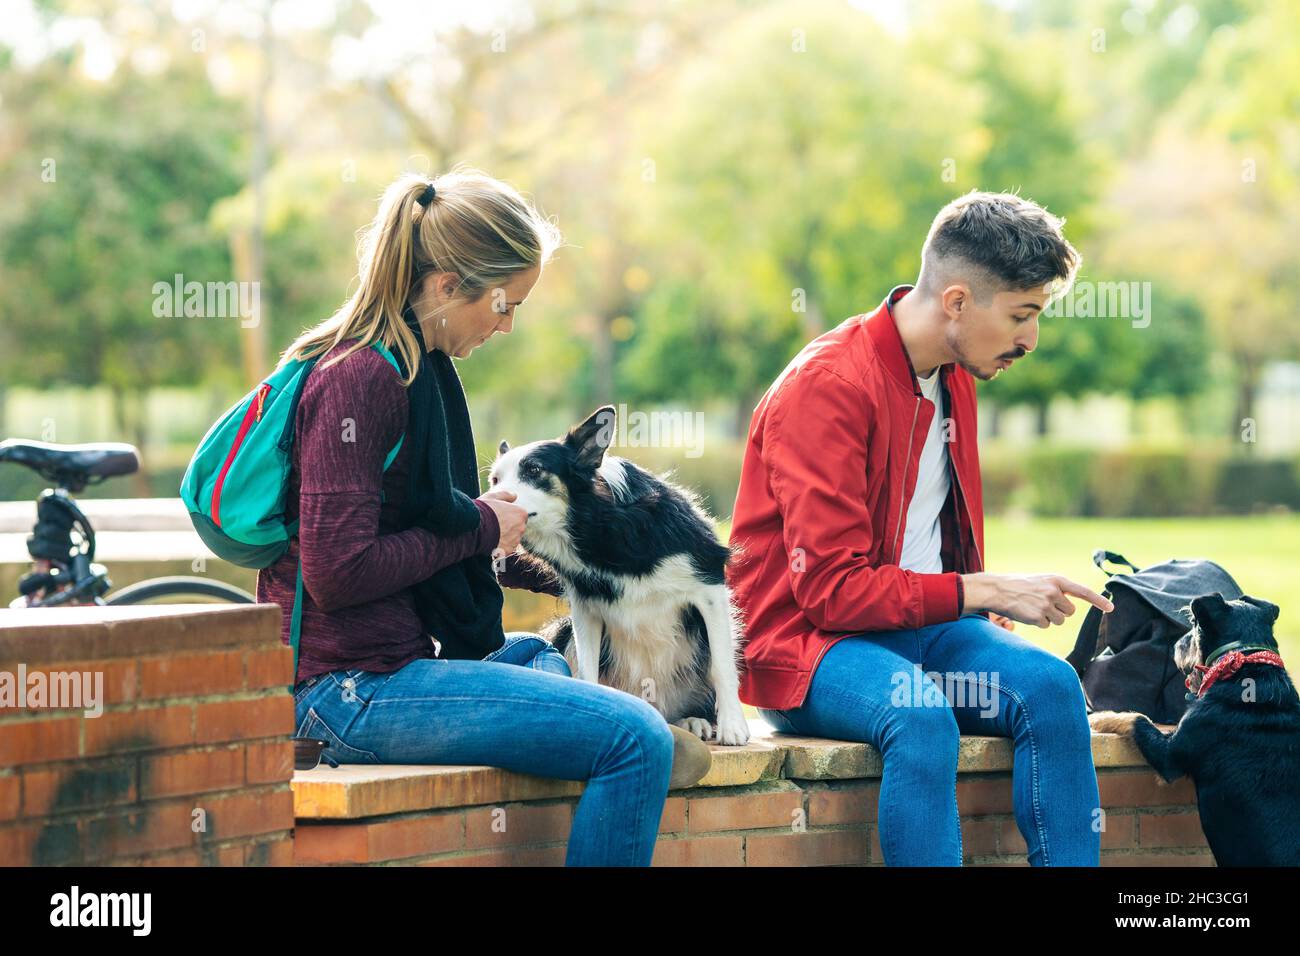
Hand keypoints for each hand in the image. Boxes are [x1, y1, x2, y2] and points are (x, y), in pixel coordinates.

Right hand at [477, 490, 527, 553]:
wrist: (474, 529)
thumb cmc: (483, 511)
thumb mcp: (492, 497)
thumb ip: (505, 495)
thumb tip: (514, 496)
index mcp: (521, 513)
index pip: (518, 515)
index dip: (507, 515)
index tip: (497, 516)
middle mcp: (522, 527)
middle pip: (515, 527)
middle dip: (506, 527)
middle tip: (492, 525)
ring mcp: (515, 541)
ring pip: (511, 539)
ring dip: (503, 537)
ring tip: (489, 533)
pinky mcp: (508, 551)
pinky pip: (504, 548)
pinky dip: (499, 547)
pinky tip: (489, 542)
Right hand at [962, 572, 1113, 628]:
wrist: (996, 589)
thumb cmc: (1018, 585)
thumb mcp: (1040, 581)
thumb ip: (1056, 590)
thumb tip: (1069, 607)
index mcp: (1056, 580)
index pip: (1083, 591)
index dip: (1098, 600)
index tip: (1111, 608)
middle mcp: (1054, 591)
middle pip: (1070, 611)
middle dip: (1059, 611)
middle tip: (1042, 605)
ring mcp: (1046, 604)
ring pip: (1059, 621)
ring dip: (1048, 618)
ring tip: (1032, 608)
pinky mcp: (1038, 616)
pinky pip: (1046, 626)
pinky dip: (1038, 623)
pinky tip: (1027, 614)